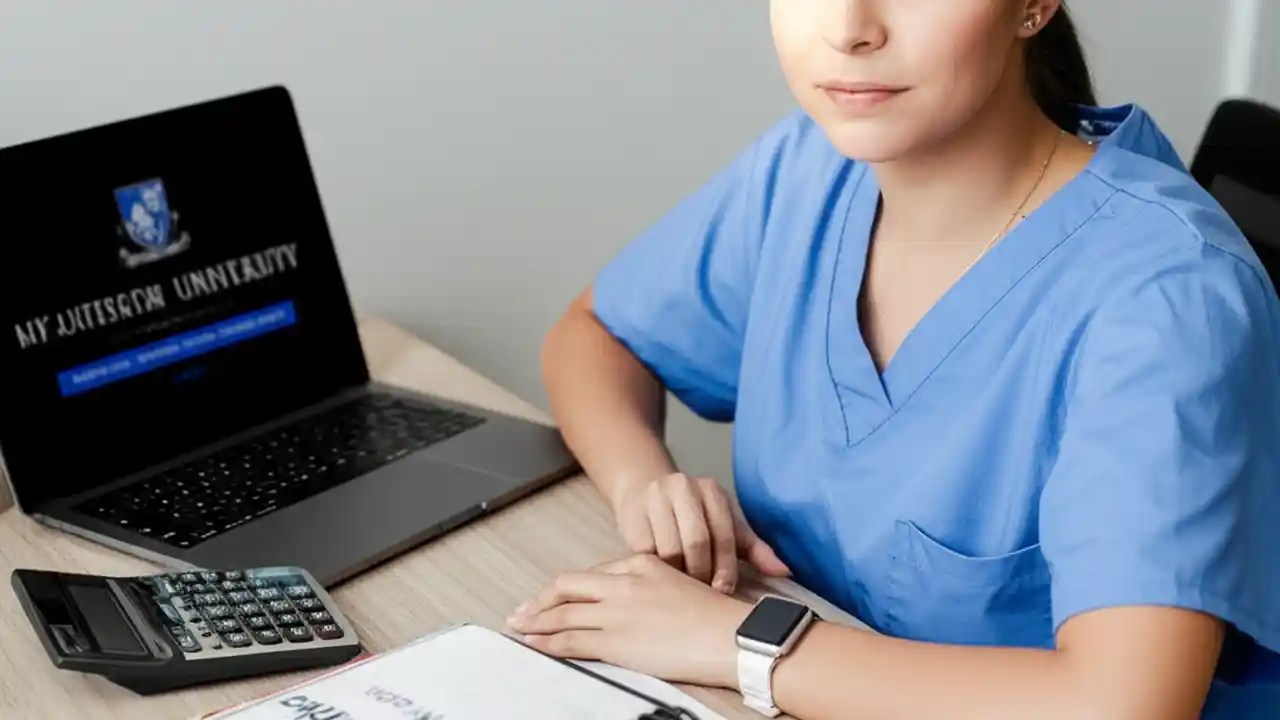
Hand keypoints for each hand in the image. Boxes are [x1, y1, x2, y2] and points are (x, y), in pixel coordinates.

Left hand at [507, 554, 751, 687]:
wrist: (730, 636)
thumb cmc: (716, 617)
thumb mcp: (682, 584)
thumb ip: (655, 585)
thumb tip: (638, 602)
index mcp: (642, 564)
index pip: (595, 572)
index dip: (572, 587)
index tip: (559, 595)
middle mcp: (624, 583)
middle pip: (568, 585)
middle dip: (542, 599)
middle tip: (525, 609)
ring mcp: (617, 611)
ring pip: (562, 613)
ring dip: (536, 621)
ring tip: (520, 626)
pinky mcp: (615, 640)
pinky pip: (570, 639)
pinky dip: (548, 641)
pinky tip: (537, 643)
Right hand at [611, 473, 789, 592]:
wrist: (644, 491)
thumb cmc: (693, 517)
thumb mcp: (725, 528)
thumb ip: (754, 550)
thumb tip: (785, 572)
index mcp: (711, 490)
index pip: (724, 534)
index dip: (725, 567)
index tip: (722, 590)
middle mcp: (683, 487)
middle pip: (696, 541)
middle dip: (701, 572)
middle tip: (701, 592)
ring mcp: (654, 498)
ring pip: (668, 549)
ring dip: (677, 574)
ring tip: (680, 587)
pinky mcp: (630, 514)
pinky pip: (644, 553)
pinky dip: (653, 570)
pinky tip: (657, 578)